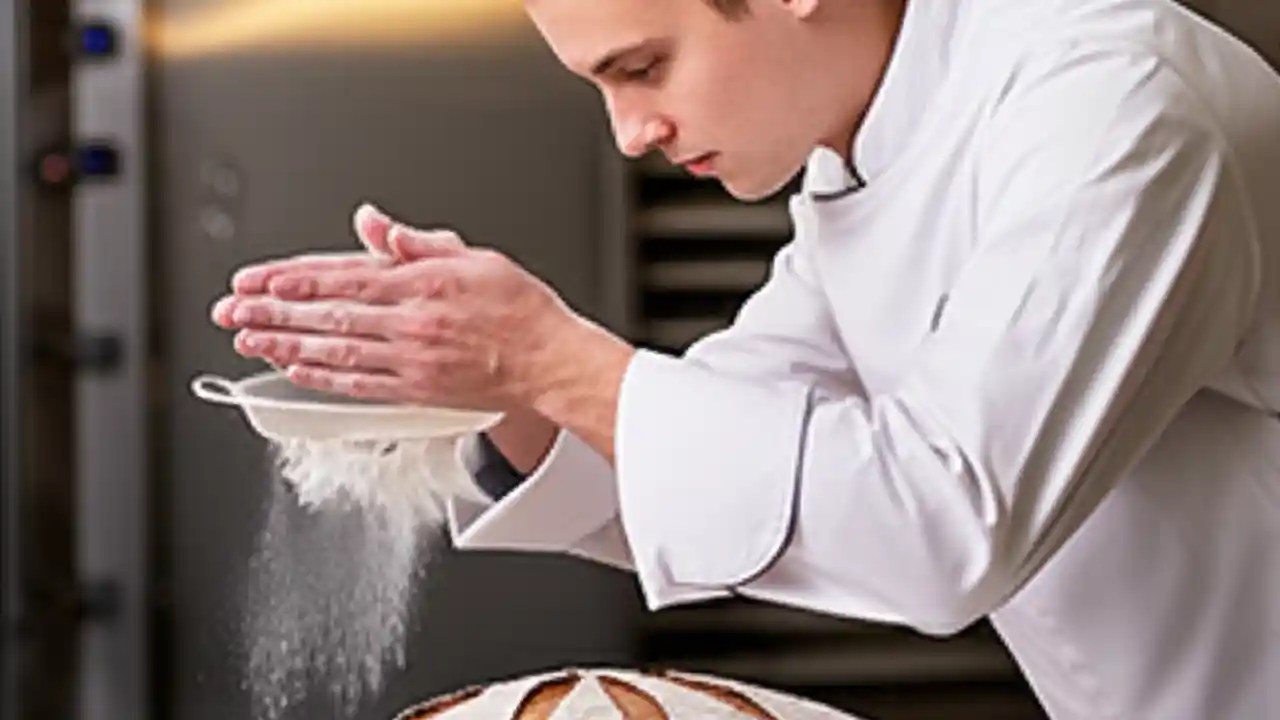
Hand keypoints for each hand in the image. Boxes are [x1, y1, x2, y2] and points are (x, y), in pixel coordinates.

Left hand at [211, 209, 581, 411]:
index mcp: (423, 285)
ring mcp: (411, 361)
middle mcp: (411, 324)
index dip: (295, 280)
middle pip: (328, 316)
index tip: (258, 280)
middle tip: (234, 310)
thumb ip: (418, 243)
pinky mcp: (416, 390)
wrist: (551, 362)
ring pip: (335, 352)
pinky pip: (358, 385)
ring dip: (286, 346)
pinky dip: (321, 377)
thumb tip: (376, 224)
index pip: (344, 279)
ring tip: (249, 339)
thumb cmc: (520, 310)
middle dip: (274, 312)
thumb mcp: (473, 258)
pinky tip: (294, 370)